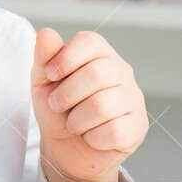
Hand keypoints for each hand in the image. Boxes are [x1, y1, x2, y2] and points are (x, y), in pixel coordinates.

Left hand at [31, 29, 146, 181]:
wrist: (65, 148)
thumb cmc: (58, 110)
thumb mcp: (43, 81)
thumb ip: (44, 57)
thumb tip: (47, 33)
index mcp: (100, 54)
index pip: (90, 42)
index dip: (65, 58)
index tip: (50, 74)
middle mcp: (122, 72)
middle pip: (96, 74)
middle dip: (67, 94)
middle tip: (57, 105)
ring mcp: (133, 99)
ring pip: (103, 105)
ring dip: (77, 120)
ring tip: (74, 123)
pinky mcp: (138, 126)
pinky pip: (113, 131)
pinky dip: (92, 137)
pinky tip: (91, 136)